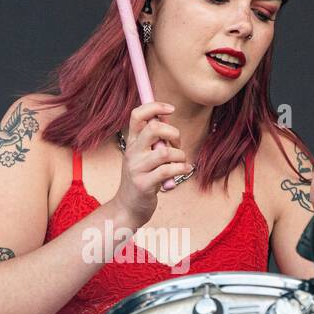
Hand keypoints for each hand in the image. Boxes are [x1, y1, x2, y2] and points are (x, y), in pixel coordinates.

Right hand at [112, 102, 190, 225]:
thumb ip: (152, 140)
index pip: (137, 115)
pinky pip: (168, 170)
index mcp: (132, 142)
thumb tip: (166, 118)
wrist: (128, 207)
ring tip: (181, 162)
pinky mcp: (144, 184)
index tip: (171, 108)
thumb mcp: (142, 156)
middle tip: (176, 143)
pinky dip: (182, 168)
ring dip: (180, 155)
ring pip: (165, 152)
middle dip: (172, 132)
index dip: (155, 106)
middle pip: (153, 129)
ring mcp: (137, 169)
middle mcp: (132, 153)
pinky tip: (185, 170)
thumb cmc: (141, 178)